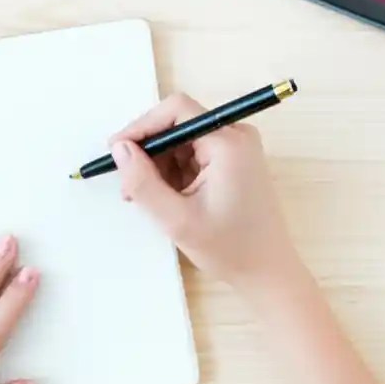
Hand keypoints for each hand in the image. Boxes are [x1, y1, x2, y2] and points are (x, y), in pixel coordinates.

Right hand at [109, 92, 302, 297]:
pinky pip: (190, 154)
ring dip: (156, 164)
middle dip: (147, 151)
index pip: (177, 111)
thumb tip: (119, 149)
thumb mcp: (176, 219)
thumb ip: (143, 182)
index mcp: (228, 144)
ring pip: (180, 140)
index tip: (117, 151)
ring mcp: (235, 149)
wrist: (267, 272)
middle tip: (127, 184)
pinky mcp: (231, 161)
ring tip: (143, 197)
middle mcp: (235, 137)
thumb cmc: (229, 249)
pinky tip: (163, 197)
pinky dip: (171, 172)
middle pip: (176, 124)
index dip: (142, 126)